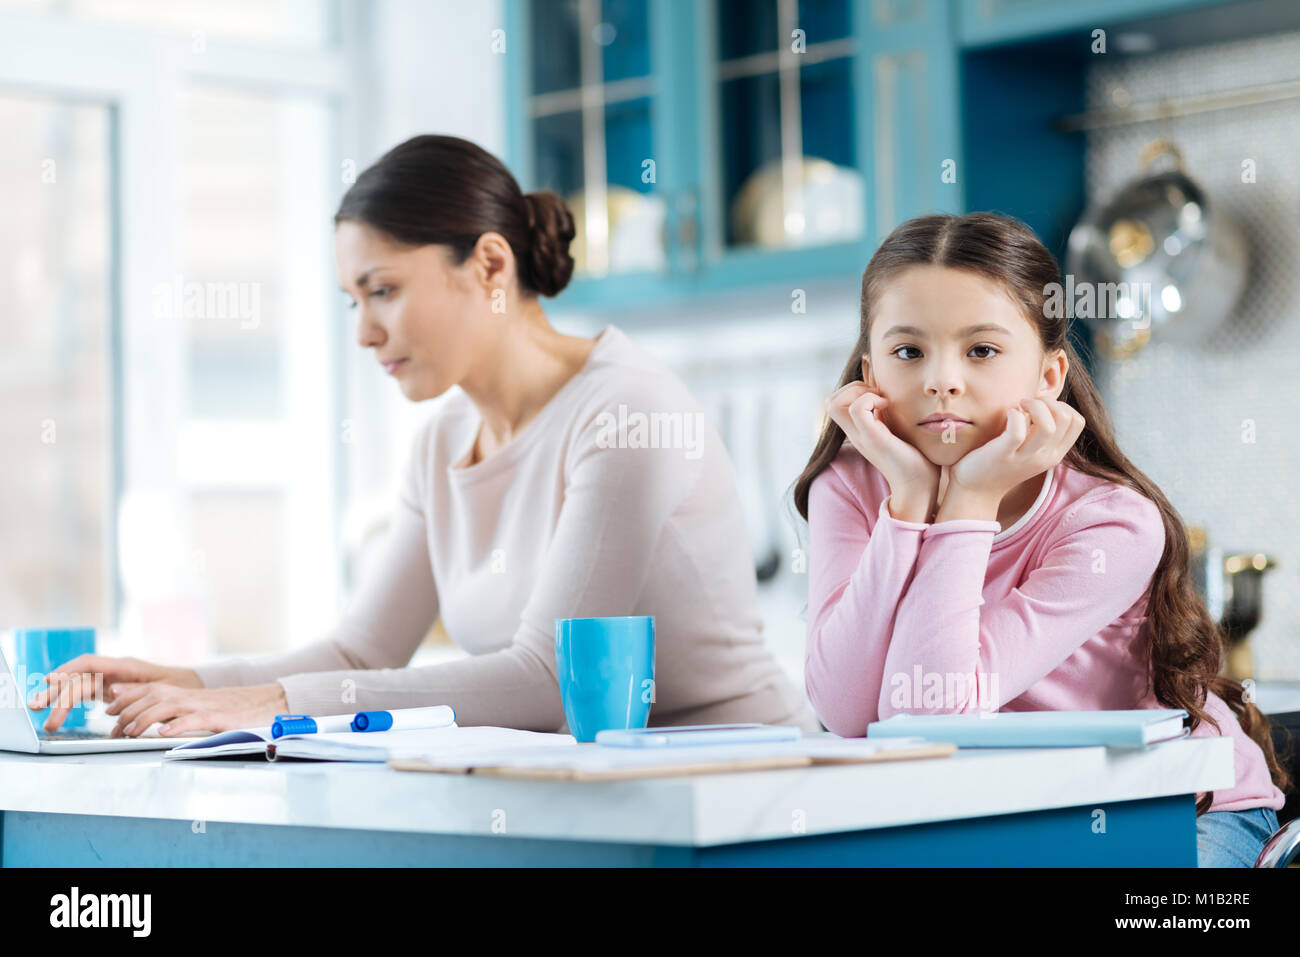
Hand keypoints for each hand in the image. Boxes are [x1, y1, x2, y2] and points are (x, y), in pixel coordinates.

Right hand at [27, 654, 203, 731]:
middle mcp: (114, 672)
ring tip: (41, 712)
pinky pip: (86, 694)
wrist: (191, 687)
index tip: (51, 680)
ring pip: (79, 687)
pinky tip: (57, 709)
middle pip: (80, 678)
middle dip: (58, 692)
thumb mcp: (163, 689)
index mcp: (126, 666)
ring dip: (60, 699)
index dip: (69, 670)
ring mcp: (111, 681)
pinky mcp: (111, 691)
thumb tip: (111, 693)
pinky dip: (71, 701)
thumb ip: (137, 690)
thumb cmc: (180, 686)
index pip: (90, 665)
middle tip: (39, 707)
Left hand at [105, 682, 288, 737]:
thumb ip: (172, 707)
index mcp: (183, 692)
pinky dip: (178, 726)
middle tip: (114, 730)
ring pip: (168, 706)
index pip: (147, 688)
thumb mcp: (198, 705)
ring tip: (131, 732)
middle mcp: (190, 695)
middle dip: (128, 711)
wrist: (265, 703)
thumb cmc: (231, 708)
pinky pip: (195, 720)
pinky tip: (164, 734)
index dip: (125, 697)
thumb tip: (145, 714)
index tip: (108, 709)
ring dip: (146, 718)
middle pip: (152, 696)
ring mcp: (203, 705)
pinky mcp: (218, 717)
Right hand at [826, 382, 938, 508]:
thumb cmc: (914, 460)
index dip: (853, 390)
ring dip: (858, 392)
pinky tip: (887, 407)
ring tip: (880, 401)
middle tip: (877, 396)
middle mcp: (855, 433)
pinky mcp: (873, 438)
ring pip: (833, 403)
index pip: (835, 403)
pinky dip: (870, 399)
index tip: (878, 396)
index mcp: (858, 431)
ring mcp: (861, 436)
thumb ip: (885, 418)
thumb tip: (887, 398)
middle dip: (852, 388)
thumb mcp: (894, 432)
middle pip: (829, 402)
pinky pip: (856, 409)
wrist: (918, 486)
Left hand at [949, 397, 1084, 501]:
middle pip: (1066, 419)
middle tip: (1028, 403)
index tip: (1042, 405)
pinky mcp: (1002, 456)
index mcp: (1054, 454)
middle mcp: (1044, 457)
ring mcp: (1024, 458)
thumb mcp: (1031, 449)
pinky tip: (1008, 414)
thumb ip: (1041, 432)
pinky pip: (1017, 432)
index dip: (1062, 405)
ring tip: (1019, 406)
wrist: (976, 489)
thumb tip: (1045, 401)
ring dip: (1034, 406)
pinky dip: (1014, 415)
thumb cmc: (1001, 461)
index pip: (1078, 422)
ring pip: (1047, 426)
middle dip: (1049, 401)